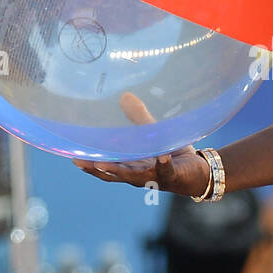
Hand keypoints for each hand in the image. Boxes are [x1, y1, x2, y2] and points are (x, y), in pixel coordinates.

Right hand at [73, 91, 210, 196]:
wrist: (200, 171)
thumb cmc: (173, 155)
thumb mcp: (154, 134)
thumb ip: (139, 118)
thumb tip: (124, 95)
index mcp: (132, 167)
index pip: (107, 167)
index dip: (90, 164)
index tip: (72, 156)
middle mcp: (140, 175)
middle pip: (114, 175)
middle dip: (97, 168)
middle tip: (79, 162)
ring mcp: (156, 177)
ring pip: (135, 176)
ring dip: (121, 170)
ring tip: (106, 162)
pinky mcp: (174, 175)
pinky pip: (167, 170)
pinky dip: (163, 163)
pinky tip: (160, 155)